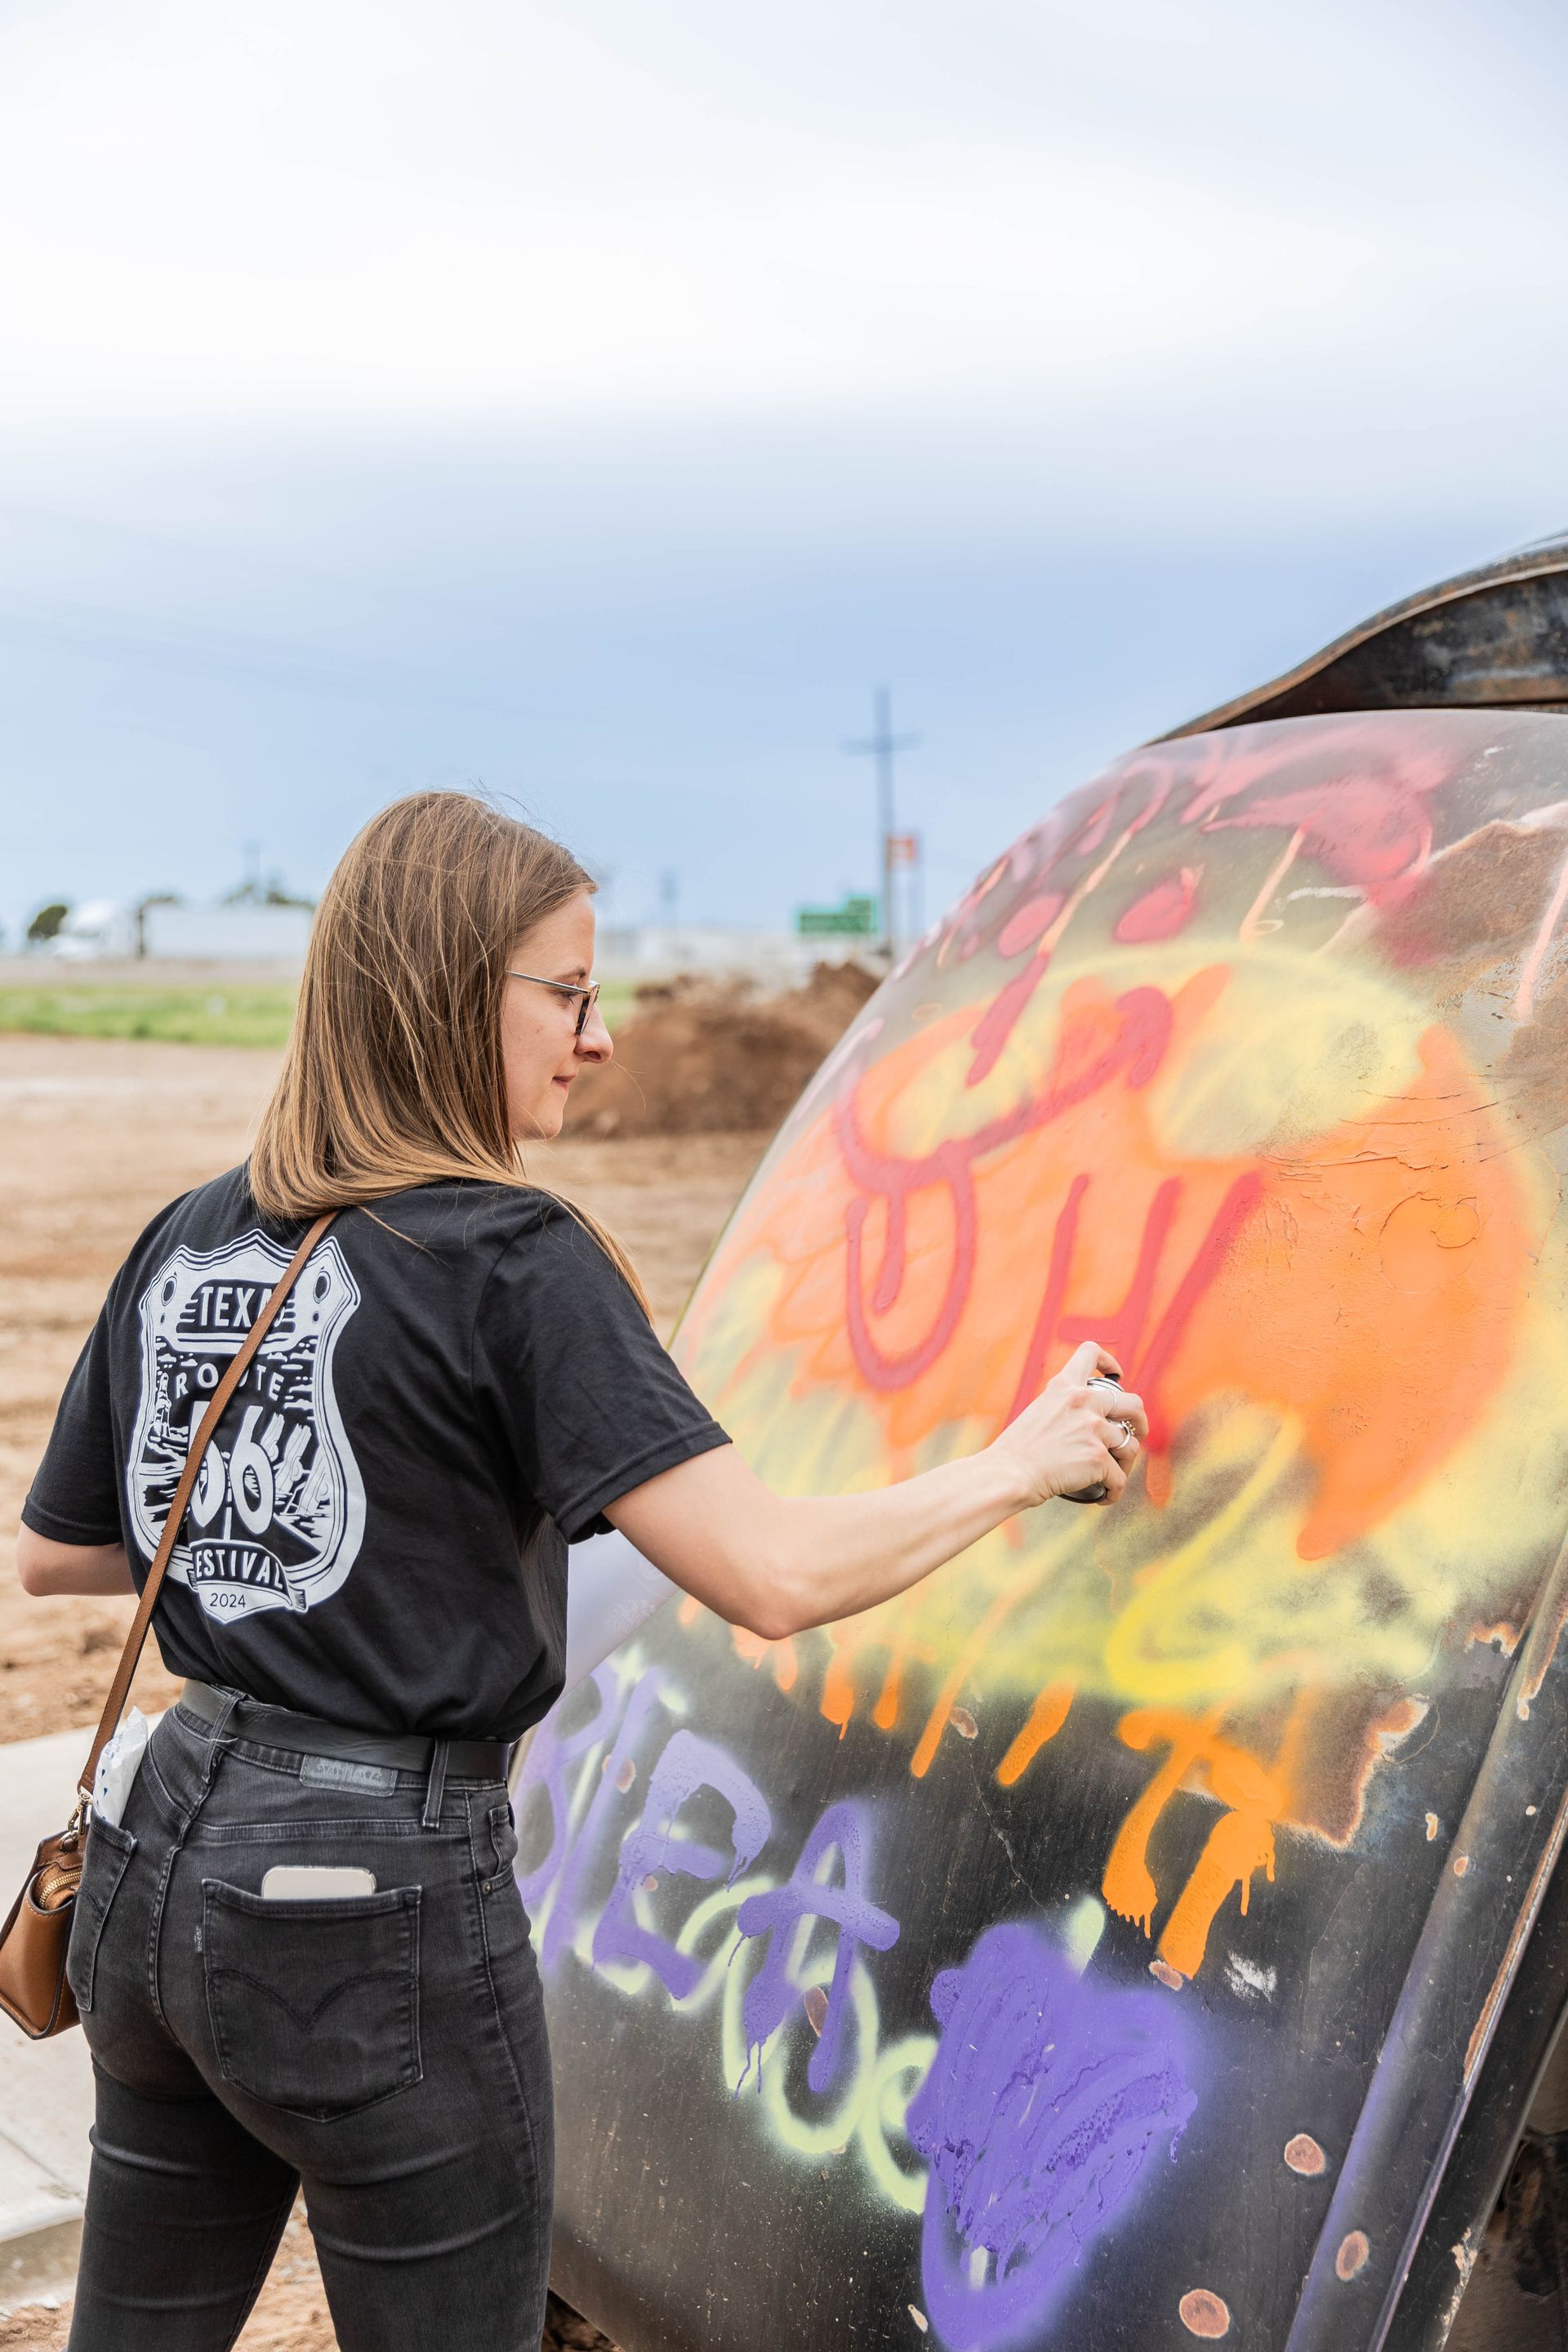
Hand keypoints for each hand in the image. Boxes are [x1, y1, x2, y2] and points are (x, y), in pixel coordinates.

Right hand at [989, 1342, 1148, 1510]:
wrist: (1009, 1473)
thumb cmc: (1016, 1451)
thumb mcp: (1038, 1411)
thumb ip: (1064, 1409)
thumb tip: (1086, 1422)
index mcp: (1064, 1386)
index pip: (1091, 1352)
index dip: (1109, 1362)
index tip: (1116, 1375)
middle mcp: (1083, 1402)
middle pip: (1133, 1403)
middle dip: (1140, 1421)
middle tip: (1137, 1433)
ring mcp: (1094, 1429)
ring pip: (1130, 1446)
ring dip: (1125, 1463)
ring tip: (1112, 1476)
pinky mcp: (1099, 1458)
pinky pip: (1119, 1478)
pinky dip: (1114, 1491)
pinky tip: (1105, 1496)